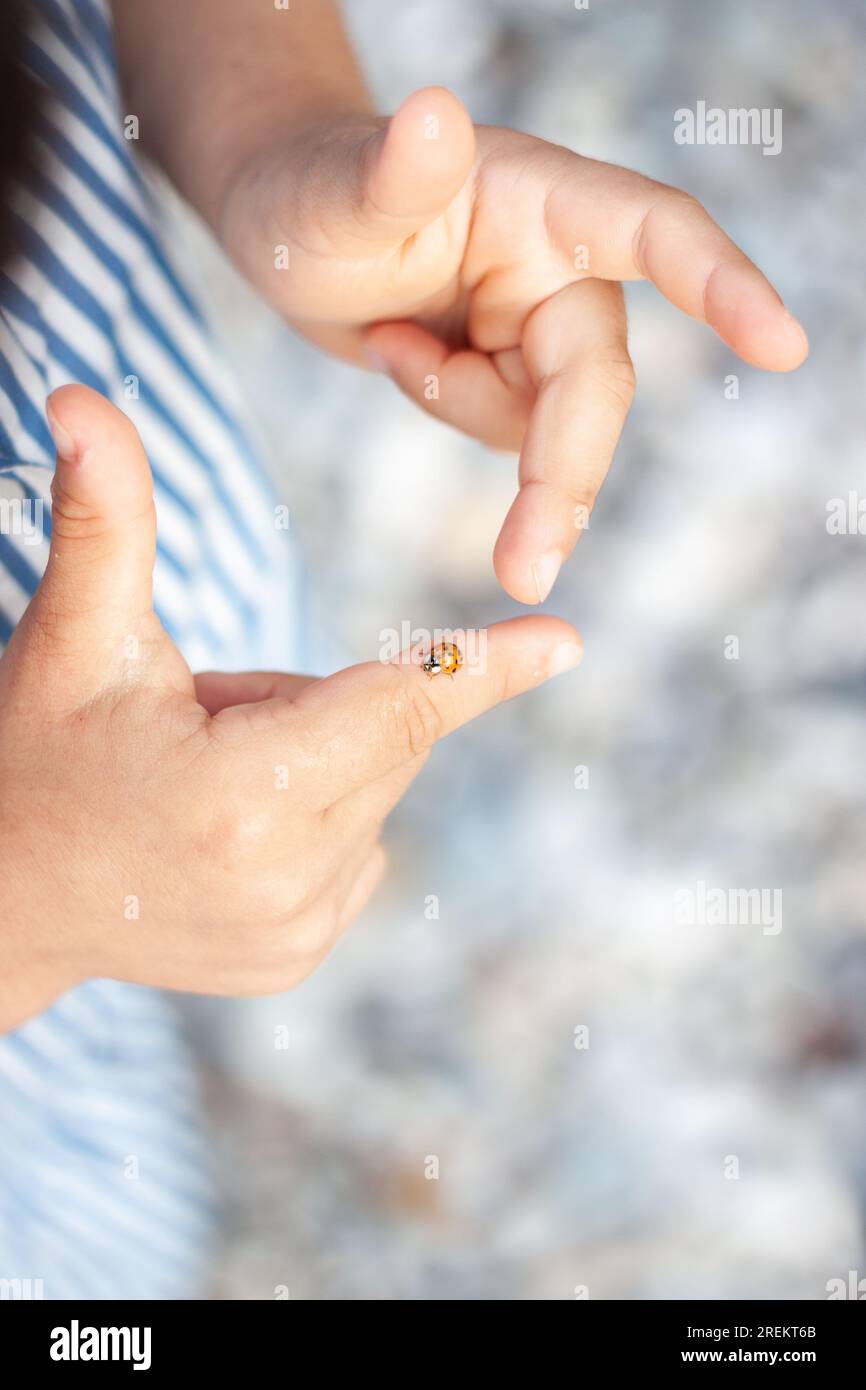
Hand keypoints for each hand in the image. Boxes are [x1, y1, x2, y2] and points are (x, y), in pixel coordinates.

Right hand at [0, 386, 581, 1030]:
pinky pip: (359, 847)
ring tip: (209, 776)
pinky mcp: (297, 956)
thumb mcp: (72, 637)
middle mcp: (284, 879)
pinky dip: (319, 815)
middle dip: (324, 700)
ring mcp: (295, 932)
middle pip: (385, 739)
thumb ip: (104, 519)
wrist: (9, 898)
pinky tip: (228, 827)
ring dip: (319, 759)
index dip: (479, 667)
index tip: (568, 642)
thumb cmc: (39, 754)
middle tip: (214, 715)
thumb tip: (76, 392)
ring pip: (376, 792)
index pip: (393, 708)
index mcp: (238, 797)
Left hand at [221, 87, 808, 604]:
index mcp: (543, 199)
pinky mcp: (516, 370)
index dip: (722, 284)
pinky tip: (395, 347)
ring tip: (388, 339)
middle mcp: (559, 263)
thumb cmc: (309, 195)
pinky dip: (449, 407)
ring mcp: (540, 321)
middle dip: (560, 476)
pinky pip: (503, 428)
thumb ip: (389, 173)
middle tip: (525, 570)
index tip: (783, 345)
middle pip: (596, 384)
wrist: (289, 243)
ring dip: (470, 412)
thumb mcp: (334, 194)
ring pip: (548, 422)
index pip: (654, 233)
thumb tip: (433, 114)